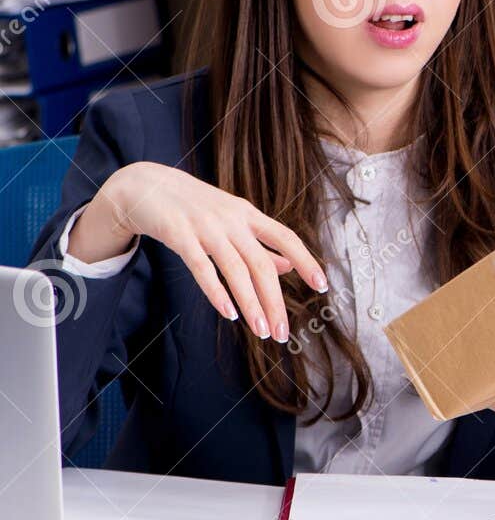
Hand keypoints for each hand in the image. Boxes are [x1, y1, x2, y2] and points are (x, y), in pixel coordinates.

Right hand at [74, 162, 326, 342]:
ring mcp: (206, 227)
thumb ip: (261, 243)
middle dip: (275, 301)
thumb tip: (291, 266)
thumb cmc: (195, 208)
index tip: (323, 286)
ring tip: (263, 331)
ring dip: (251, 304)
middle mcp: (232, 220)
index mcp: (249, 215)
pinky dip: (217, 292)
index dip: (306, 261)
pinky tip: (230, 313)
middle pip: (262, 265)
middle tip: (283, 333)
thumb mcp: (232, 220)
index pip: (287, 238)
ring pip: (236, 271)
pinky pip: (202, 268)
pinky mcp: (180, 236)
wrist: (146, 186)